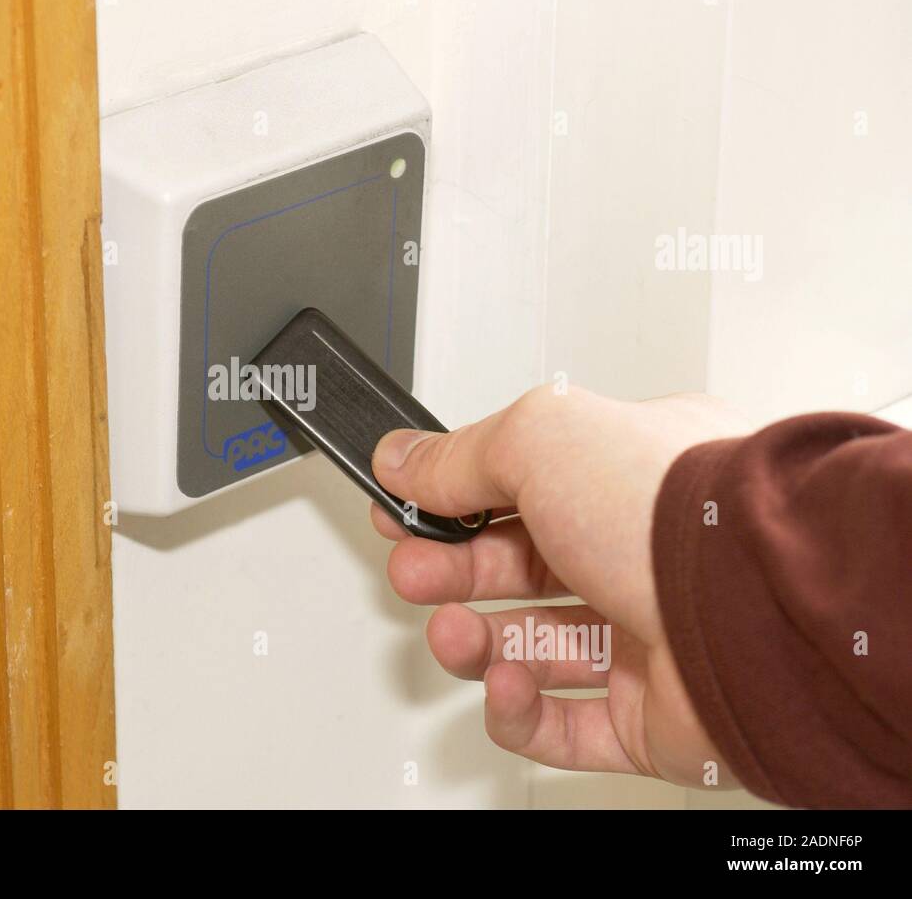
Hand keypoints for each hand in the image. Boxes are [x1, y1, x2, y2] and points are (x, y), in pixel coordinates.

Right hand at [370, 385, 749, 787]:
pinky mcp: (649, 719)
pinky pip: (563, 727)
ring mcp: (647, 640)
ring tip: (456, 634)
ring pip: (533, 650)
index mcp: (627, 478)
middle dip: (451, 573)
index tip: (404, 514)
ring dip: (474, 645)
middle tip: (416, 573)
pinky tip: (504, 684)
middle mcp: (640, 557)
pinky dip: (518, 712)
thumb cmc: (680, 515)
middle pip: (517, 571)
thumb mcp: (542, 440)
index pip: (518, 491)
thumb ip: (460, 455)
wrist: (765, 616)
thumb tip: (402, 460)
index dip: (451, 504)